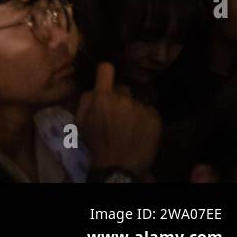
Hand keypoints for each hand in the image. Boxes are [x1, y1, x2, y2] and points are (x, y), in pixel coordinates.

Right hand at [77, 62, 161, 176]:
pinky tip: (141, 130)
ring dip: (133, 109)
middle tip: (118, 113)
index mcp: (102, 97)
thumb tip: (93, 88)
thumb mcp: (81, 122)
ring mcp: (141, 108)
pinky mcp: (155, 119)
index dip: (106, 72)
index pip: (106, 69)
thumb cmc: (96, 144)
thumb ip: (85, 101)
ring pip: (137, 101)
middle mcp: (123, 98)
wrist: (118, 167)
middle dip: (119, 97)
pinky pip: (150, 111)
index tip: (107, 78)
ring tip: (131, 125)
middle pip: (123, 88)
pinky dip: (146, 118)